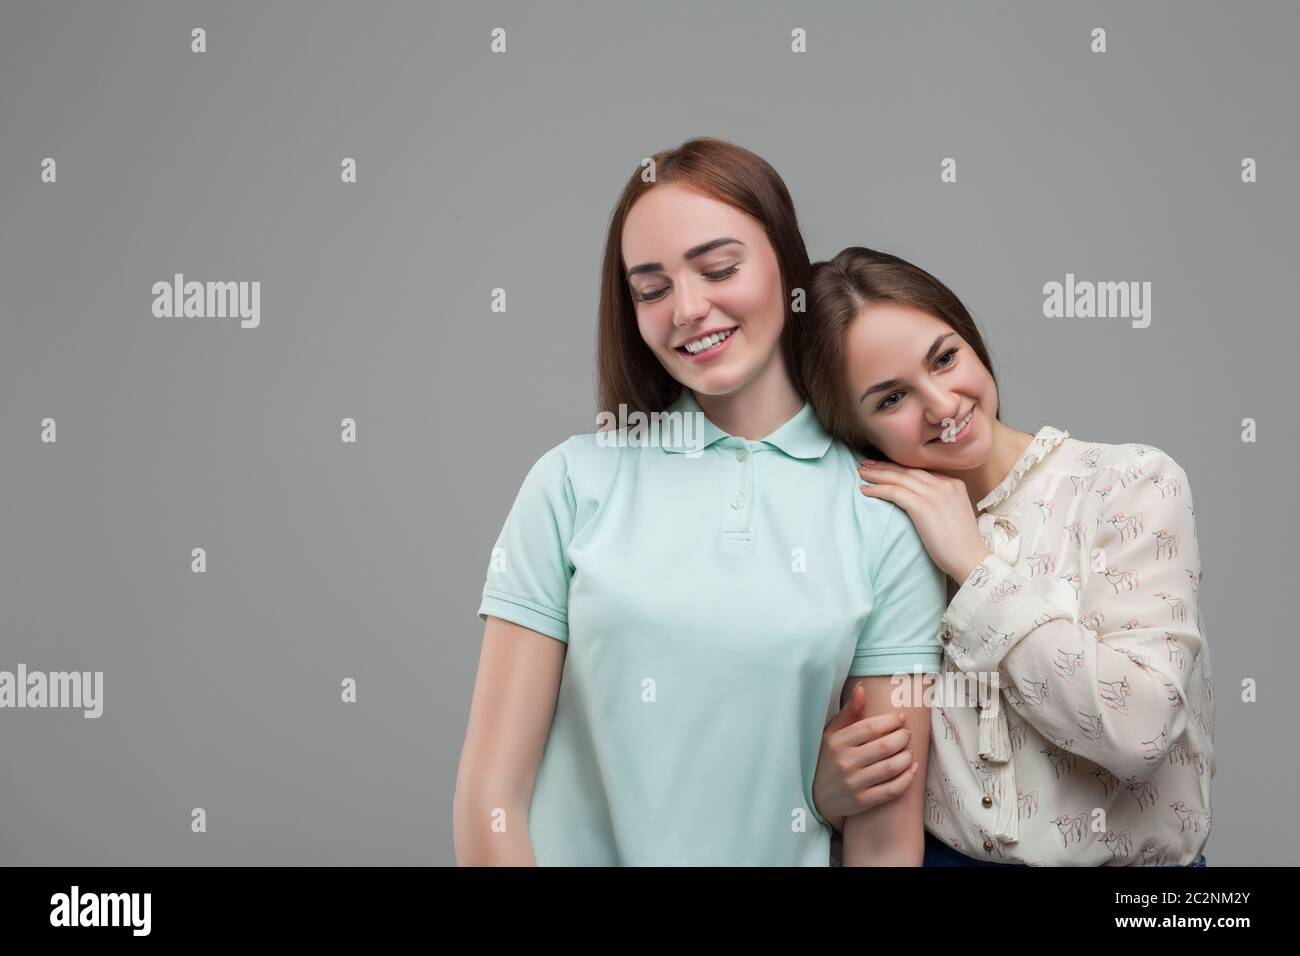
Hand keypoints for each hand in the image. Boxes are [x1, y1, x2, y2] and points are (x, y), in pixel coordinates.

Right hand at [813, 683, 918, 831]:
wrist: (816, 795)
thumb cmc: (828, 758)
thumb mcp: (832, 733)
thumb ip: (850, 711)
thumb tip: (862, 688)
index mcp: (838, 742)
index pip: (870, 727)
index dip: (890, 721)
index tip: (901, 718)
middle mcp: (845, 762)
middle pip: (884, 747)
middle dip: (902, 738)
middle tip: (907, 734)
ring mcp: (854, 783)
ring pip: (890, 768)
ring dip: (906, 757)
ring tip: (908, 751)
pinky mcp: (862, 801)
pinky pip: (891, 790)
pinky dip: (906, 779)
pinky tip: (912, 769)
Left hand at [857, 457, 991, 580]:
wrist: (970, 559)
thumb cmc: (960, 544)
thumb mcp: (953, 513)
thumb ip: (941, 501)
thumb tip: (919, 501)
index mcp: (954, 484)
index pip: (921, 471)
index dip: (900, 467)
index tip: (883, 466)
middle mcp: (945, 484)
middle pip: (908, 471)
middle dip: (885, 466)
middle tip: (866, 464)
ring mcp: (936, 494)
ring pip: (900, 478)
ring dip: (878, 475)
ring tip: (861, 474)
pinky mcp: (924, 507)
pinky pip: (895, 492)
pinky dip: (878, 489)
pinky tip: (866, 490)